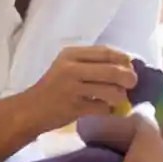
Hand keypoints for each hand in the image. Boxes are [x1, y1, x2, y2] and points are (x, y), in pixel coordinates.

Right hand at [22, 46, 136, 132]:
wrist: (31, 110)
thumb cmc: (54, 87)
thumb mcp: (68, 67)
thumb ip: (92, 63)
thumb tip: (127, 65)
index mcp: (71, 54)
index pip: (106, 51)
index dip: (123, 59)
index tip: (130, 66)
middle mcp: (71, 68)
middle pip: (112, 70)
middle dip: (128, 78)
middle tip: (132, 85)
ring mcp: (72, 88)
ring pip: (110, 90)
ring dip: (119, 96)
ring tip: (117, 100)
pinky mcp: (74, 107)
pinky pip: (102, 108)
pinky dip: (108, 110)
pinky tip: (105, 110)